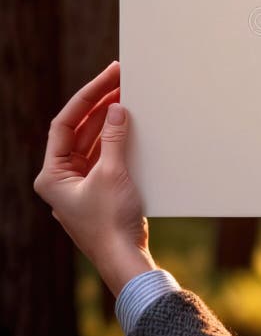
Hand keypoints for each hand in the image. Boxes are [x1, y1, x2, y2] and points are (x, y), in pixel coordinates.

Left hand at [33, 61, 154, 296]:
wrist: (125, 259)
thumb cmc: (110, 222)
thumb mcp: (113, 173)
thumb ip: (114, 138)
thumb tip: (117, 108)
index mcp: (52, 175)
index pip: (65, 124)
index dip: (88, 96)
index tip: (109, 76)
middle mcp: (62, 179)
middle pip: (79, 131)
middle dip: (100, 106)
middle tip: (122, 80)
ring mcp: (81, 186)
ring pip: (93, 143)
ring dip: (110, 122)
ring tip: (129, 98)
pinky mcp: (100, 191)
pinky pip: (106, 157)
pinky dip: (119, 141)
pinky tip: (133, 128)